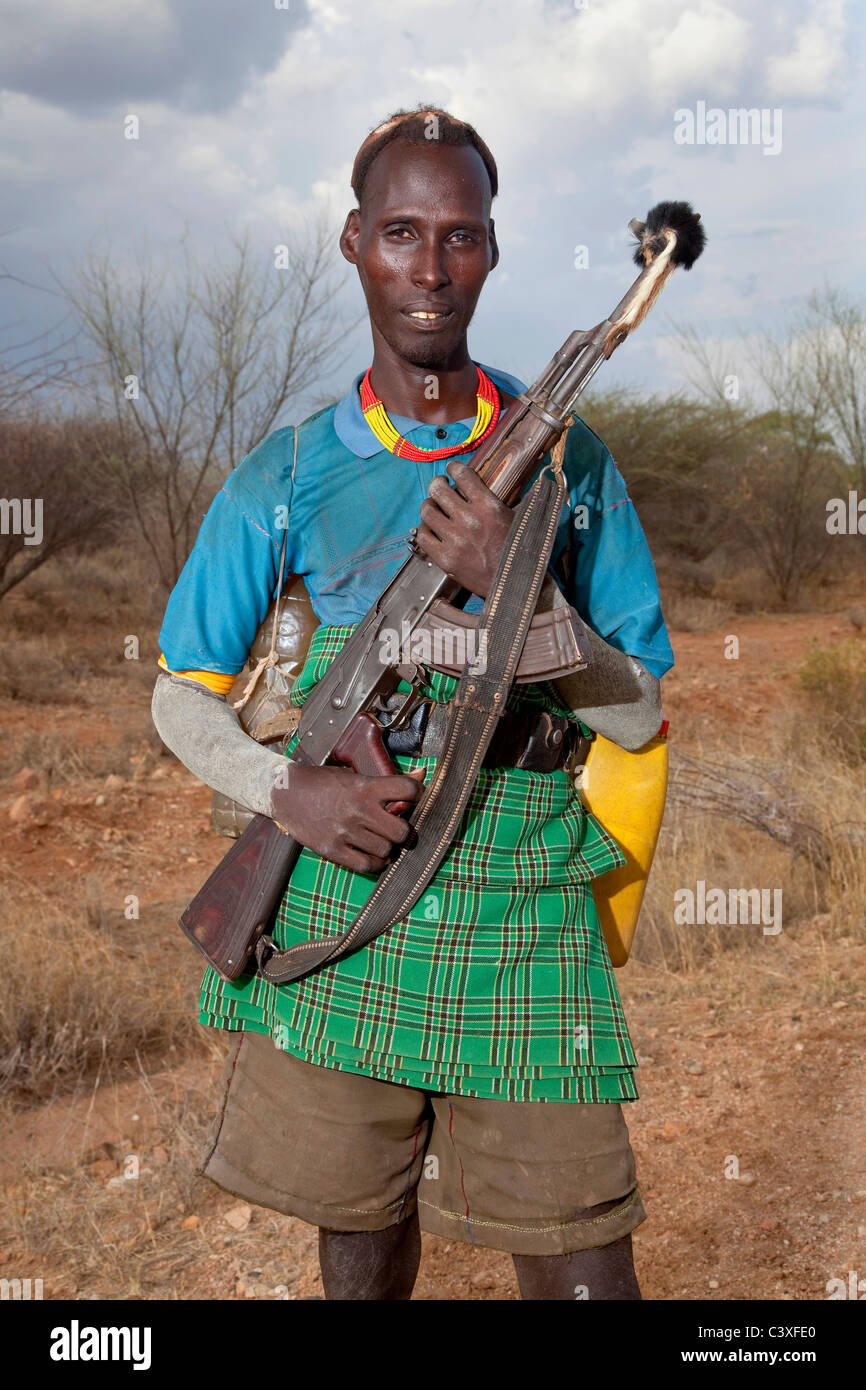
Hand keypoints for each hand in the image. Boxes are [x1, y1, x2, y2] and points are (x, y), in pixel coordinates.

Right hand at [270, 764, 425, 874]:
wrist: (285, 793)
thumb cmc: (322, 782)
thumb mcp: (353, 774)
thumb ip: (386, 780)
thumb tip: (423, 774)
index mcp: (365, 787)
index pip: (407, 790)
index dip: (419, 793)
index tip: (416, 798)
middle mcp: (358, 810)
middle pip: (401, 831)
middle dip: (405, 832)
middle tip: (400, 830)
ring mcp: (345, 832)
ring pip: (386, 850)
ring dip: (389, 848)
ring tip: (384, 842)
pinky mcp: (332, 850)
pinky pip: (366, 866)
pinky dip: (376, 864)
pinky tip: (376, 857)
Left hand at [417, 459, 514, 597]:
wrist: (515, 586)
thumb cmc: (520, 553)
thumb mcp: (519, 520)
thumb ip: (512, 500)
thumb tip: (520, 484)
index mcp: (489, 506)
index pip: (462, 475)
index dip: (454, 468)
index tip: (452, 470)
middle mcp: (469, 520)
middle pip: (439, 489)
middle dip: (438, 484)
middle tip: (439, 487)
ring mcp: (455, 540)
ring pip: (427, 510)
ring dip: (429, 505)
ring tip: (433, 507)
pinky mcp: (445, 558)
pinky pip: (423, 536)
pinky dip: (424, 529)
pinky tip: (431, 529)